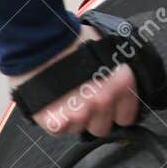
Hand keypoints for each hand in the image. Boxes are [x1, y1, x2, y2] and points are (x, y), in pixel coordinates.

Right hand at [9, 23, 140, 137]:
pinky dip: (55, 119)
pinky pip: (59, 129)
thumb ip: (117, 71)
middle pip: (102, 126)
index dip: (115, 111)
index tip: (108, 107)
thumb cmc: (70, 38)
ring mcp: (79, 112)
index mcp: (121, 83)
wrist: (39, 38)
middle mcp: (103, 100)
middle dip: (94, 115)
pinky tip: (53, 103)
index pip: (126, 117)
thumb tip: (121, 80)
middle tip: (81, 97)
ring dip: (73, 117)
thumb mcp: (107, 49)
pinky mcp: (55, 120)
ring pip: (79, 128)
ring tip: (64, 95)